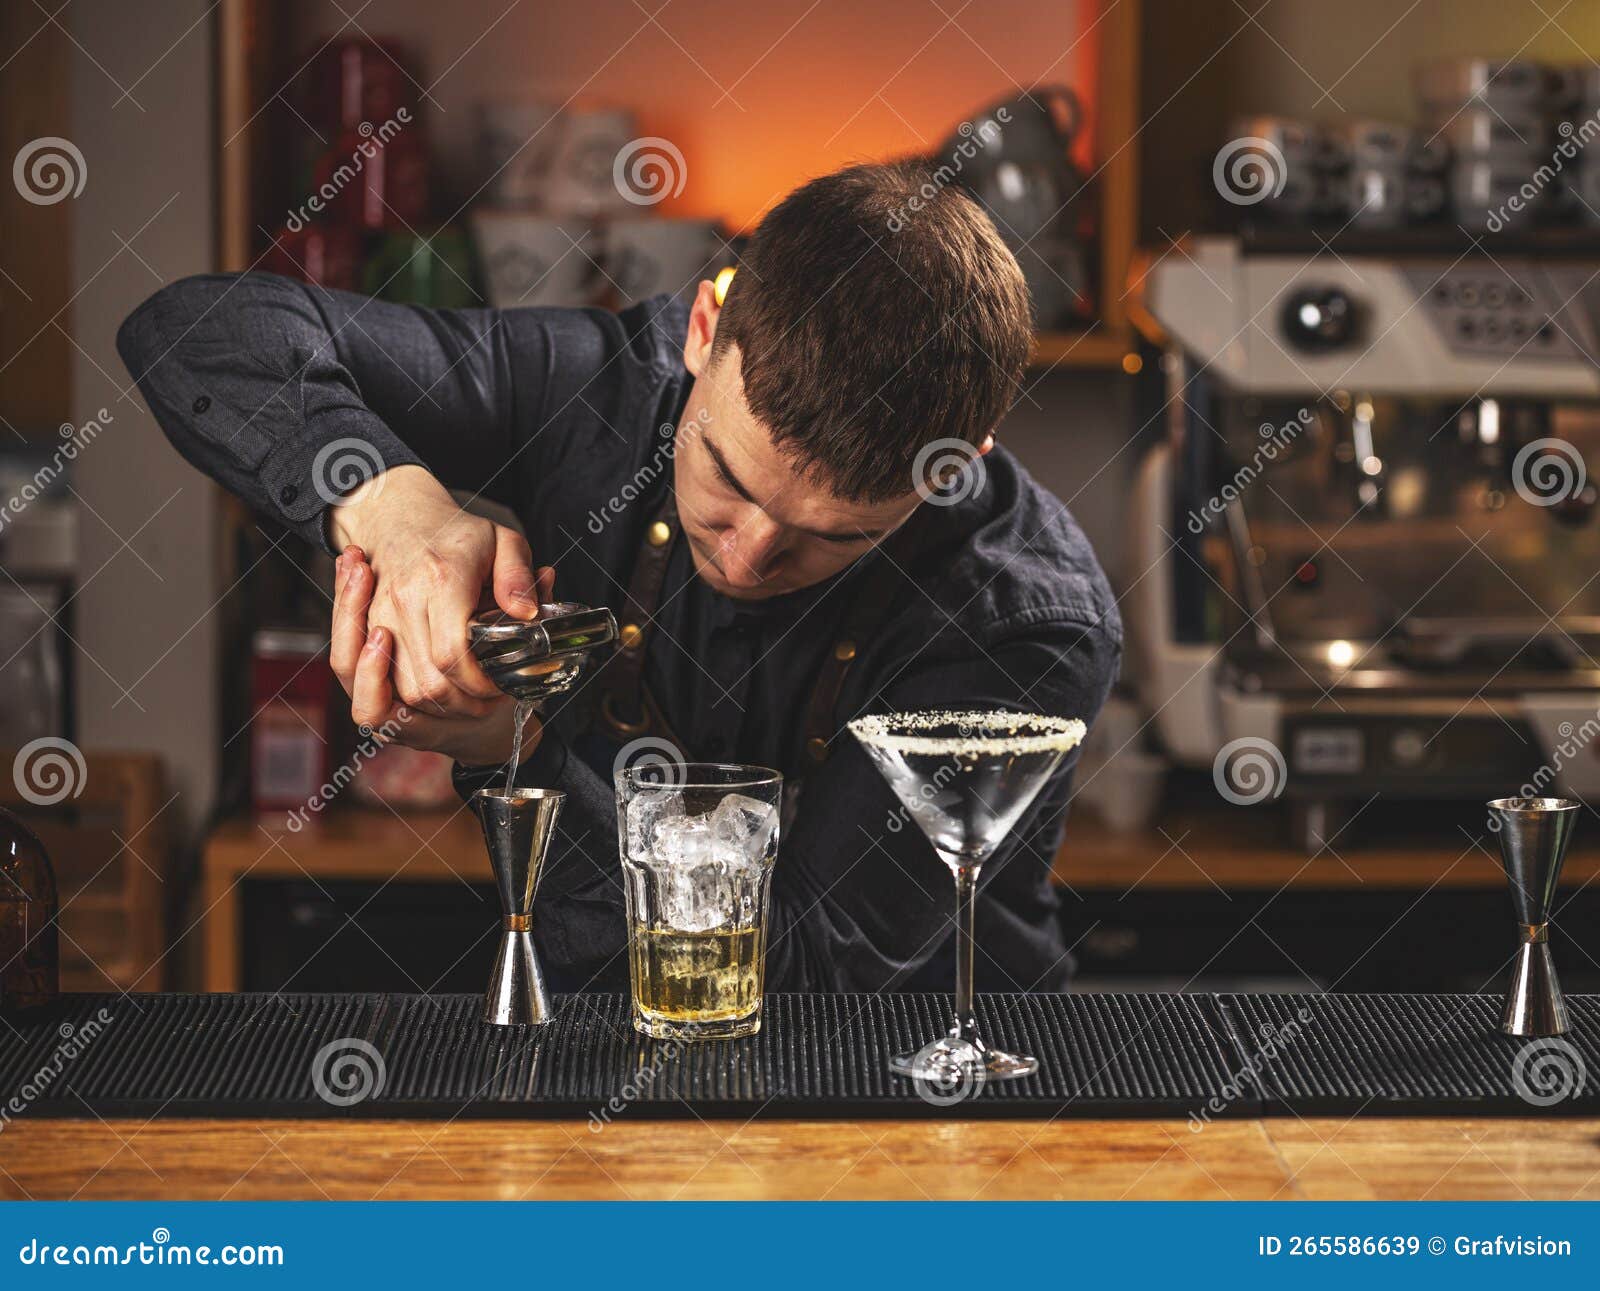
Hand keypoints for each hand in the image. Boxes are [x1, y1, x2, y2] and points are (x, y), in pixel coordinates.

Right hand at [328, 465, 553, 715]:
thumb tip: (528, 614)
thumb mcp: (503, 542)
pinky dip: (410, 701)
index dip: (479, 683)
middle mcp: (403, 603)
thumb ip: (518, 577)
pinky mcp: (367, 632)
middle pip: (429, 683)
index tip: (501, 685)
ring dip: (441, 706)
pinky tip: (436, 694)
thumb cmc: (457, 536)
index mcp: (441, 580)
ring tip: (469, 697)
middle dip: (465, 702)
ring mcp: (380, 620)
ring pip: (406, 692)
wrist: (401, 519)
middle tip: (491, 697)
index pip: (452, 655)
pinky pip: (381, 687)